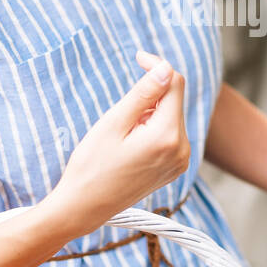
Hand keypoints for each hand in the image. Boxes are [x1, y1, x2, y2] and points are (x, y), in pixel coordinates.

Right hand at [50, 50, 189, 231]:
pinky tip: (132, 142)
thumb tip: (166, 68)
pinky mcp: (175, 167)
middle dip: (152, 93)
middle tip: (121, 111)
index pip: (174, 83)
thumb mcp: (113, 123)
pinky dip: (154, 127)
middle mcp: (182, 149)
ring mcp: (181, 161)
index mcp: (168, 136)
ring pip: (172, 115)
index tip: (137, 58)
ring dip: (151, 111)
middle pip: (174, 99)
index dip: (157, 66)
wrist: (84, 208)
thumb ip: (143, 94)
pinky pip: (170, 133)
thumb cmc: (91, 166)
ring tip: (123, 132)